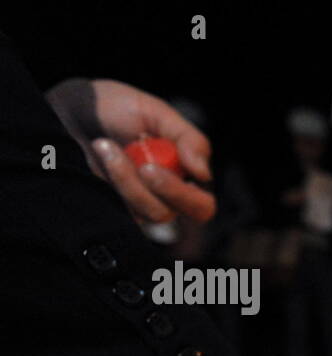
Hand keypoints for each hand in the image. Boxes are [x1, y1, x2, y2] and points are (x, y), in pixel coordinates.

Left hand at [46, 78, 214, 223]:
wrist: (68, 108)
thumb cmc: (113, 107)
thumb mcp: (156, 112)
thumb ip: (189, 139)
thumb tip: (204, 174)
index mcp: (182, 175)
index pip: (201, 205)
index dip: (188, 193)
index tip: (166, 167)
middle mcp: (164, 196)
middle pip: (180, 214)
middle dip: (168, 190)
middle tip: (145, 165)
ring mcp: (137, 204)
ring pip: (152, 212)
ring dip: (129, 179)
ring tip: (106, 145)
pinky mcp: (112, 208)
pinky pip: (123, 210)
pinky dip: (113, 181)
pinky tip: (100, 153)